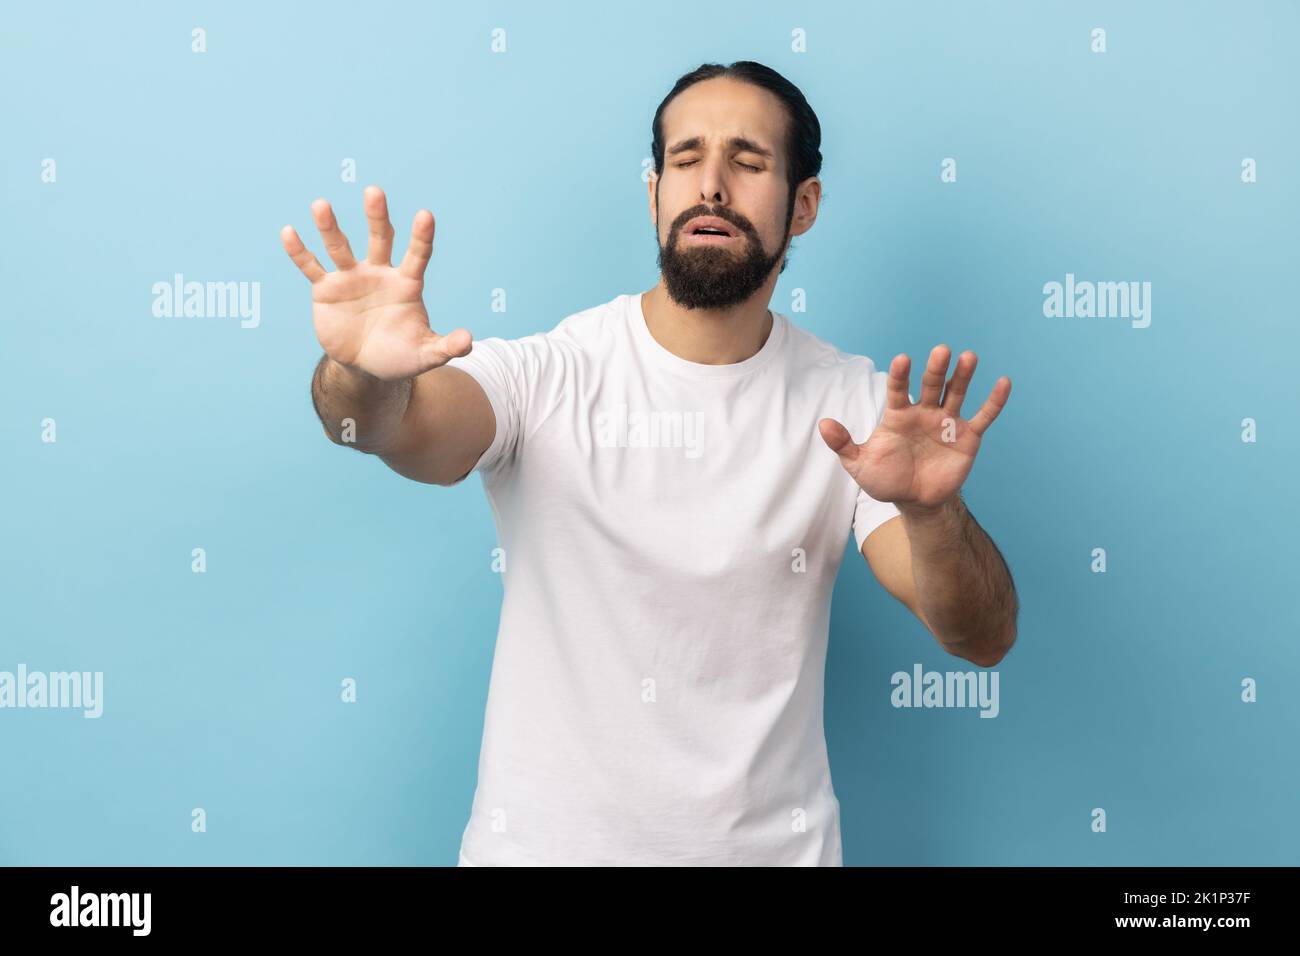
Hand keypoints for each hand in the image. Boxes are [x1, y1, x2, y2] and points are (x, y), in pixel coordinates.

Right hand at [280, 185, 471, 380]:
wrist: (365, 366)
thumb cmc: (400, 354)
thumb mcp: (425, 354)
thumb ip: (446, 346)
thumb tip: (468, 341)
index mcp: (406, 283)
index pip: (417, 255)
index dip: (421, 237)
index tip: (426, 215)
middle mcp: (379, 273)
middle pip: (379, 239)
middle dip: (377, 217)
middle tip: (374, 191)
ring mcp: (351, 278)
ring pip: (340, 247)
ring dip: (330, 227)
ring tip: (321, 205)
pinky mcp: (326, 290)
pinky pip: (312, 267)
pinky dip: (300, 252)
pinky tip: (290, 232)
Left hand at [819, 346, 1010, 514]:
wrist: (915, 501)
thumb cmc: (886, 479)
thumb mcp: (860, 464)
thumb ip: (843, 444)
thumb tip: (823, 424)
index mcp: (899, 415)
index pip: (899, 390)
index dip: (900, 376)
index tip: (903, 359)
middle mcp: (924, 412)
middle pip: (931, 385)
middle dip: (935, 369)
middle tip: (941, 351)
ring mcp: (947, 423)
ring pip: (956, 393)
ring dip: (963, 376)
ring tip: (969, 357)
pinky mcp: (967, 437)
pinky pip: (983, 416)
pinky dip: (994, 401)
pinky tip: (1003, 382)